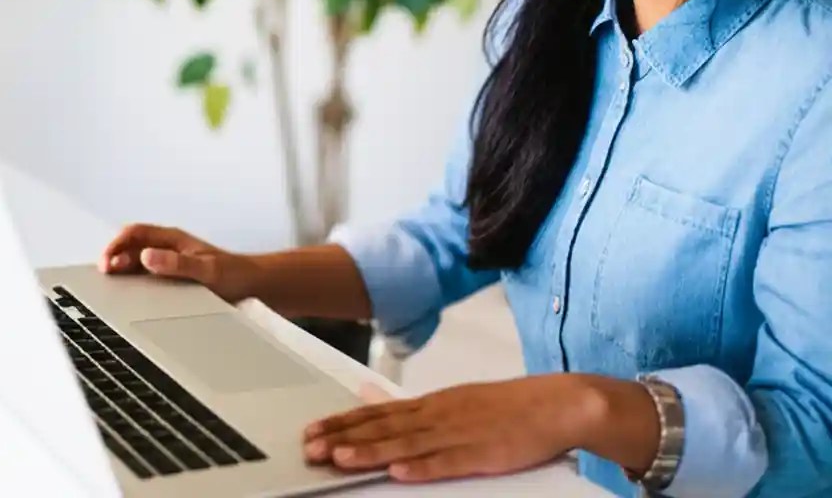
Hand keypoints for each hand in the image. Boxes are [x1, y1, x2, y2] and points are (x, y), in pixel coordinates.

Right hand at [98, 224, 256, 302]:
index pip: (135, 233)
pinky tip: (130, 295)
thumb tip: (148, 257)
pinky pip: (145, 276)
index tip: (107, 262)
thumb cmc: (234, 273)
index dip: (116, 245)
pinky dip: (132, 282)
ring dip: (121, 270)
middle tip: (104, 276)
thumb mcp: (206, 270)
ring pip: (135, 261)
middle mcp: (168, 248)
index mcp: (173, 239)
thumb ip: (177, 264)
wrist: (252, 285)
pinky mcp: (172, 277)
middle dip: (113, 258)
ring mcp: (169, 262)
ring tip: (111, 284)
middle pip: (131, 247)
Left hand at [302, 375, 606, 483]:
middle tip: (311, 447)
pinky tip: (399, 472)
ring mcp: (460, 433)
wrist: (557, 404)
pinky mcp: (483, 453)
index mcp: (431, 404)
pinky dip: (423, 467)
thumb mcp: (451, 399)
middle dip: (345, 437)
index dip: (342, 422)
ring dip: (372, 451)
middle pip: (383, 427)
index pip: (377, 413)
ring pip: (407, 444)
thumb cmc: (504, 407)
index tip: (312, 430)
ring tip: (341, 457)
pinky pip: (448, 462)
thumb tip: (368, 395)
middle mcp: (438, 415)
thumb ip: (409, 405)